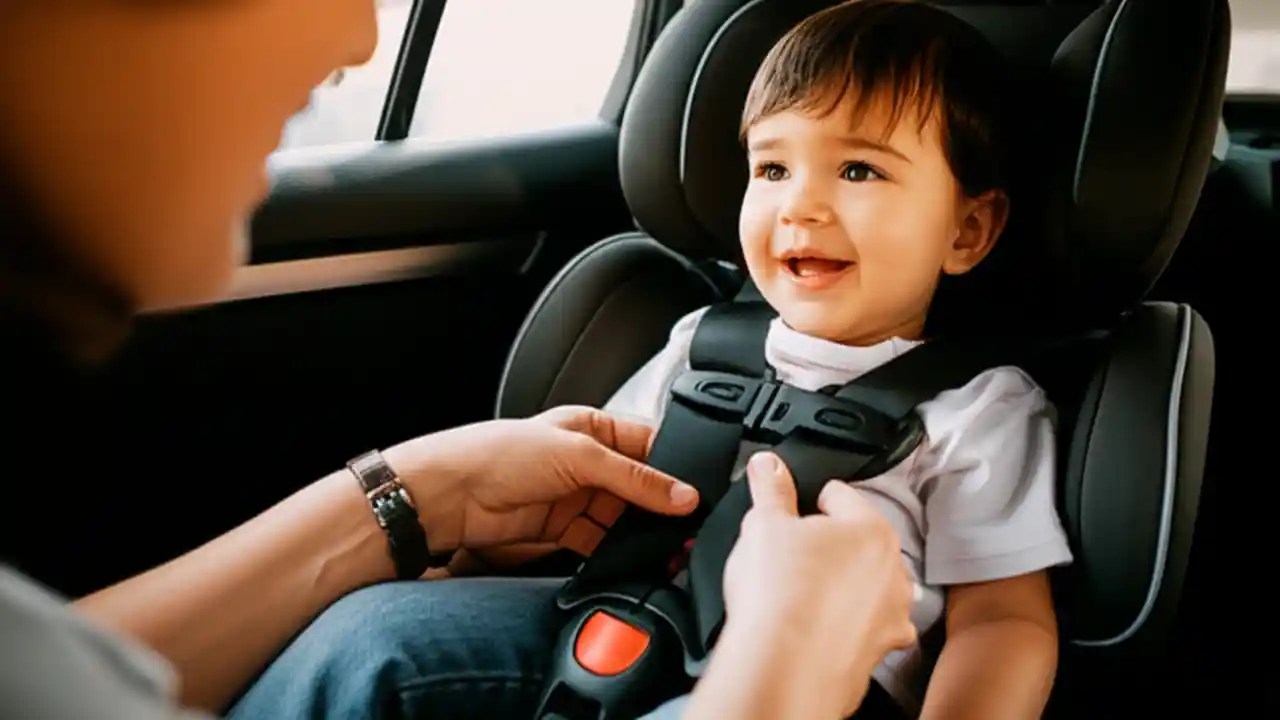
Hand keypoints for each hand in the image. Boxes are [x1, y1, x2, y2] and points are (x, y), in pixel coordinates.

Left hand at [383, 406, 698, 558]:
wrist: (450, 496)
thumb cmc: (498, 453)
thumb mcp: (578, 454)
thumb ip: (634, 478)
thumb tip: (681, 493)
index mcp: (592, 426)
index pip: (647, 445)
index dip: (673, 467)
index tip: (696, 490)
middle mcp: (586, 461)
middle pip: (638, 486)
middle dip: (660, 506)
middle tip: (686, 525)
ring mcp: (574, 497)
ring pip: (622, 518)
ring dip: (641, 533)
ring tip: (666, 545)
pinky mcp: (562, 529)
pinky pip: (600, 542)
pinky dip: (617, 552)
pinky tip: (632, 557)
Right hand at [719, 452, 917, 717]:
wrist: (783, 669)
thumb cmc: (779, 595)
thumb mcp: (763, 524)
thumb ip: (770, 489)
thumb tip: (769, 464)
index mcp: (871, 528)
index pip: (839, 496)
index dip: (806, 504)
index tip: (788, 519)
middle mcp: (893, 569)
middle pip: (856, 542)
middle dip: (827, 547)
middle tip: (789, 561)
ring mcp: (892, 614)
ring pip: (866, 586)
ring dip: (843, 588)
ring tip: (803, 599)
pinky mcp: (881, 651)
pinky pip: (866, 627)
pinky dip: (848, 627)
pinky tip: (818, 630)